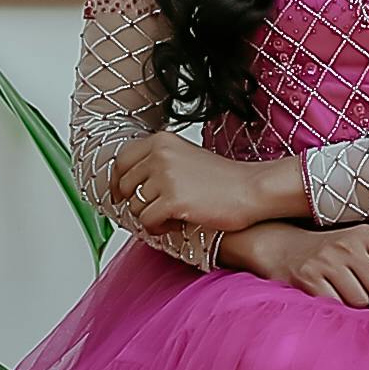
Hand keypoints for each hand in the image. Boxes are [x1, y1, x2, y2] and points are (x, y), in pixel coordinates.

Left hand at [107, 129, 299, 239]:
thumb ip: (157, 163)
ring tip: (174, 216)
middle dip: (138, 203)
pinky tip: (177, 224)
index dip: (117, 182)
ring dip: (152, 217)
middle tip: (159, 210)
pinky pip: (147, 222)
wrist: (251, 189)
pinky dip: (159, 229)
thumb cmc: (223, 179)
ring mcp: (165, 176)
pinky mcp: (173, 200)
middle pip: (126, 186)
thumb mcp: (184, 157)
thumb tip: (127, 183)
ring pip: (135, 207)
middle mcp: (160, 154)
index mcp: (161, 140)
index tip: (120, 196)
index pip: (121, 161)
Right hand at [232, 219, 368, 308]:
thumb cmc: (329, 253)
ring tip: (348, 300)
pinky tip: (333, 303)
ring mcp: (326, 262)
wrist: (279, 246)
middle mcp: (348, 245)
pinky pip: (337, 307)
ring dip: (358, 309)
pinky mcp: (308, 279)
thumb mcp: (360, 251)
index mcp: (366, 234)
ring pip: (361, 302)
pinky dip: (339, 312)